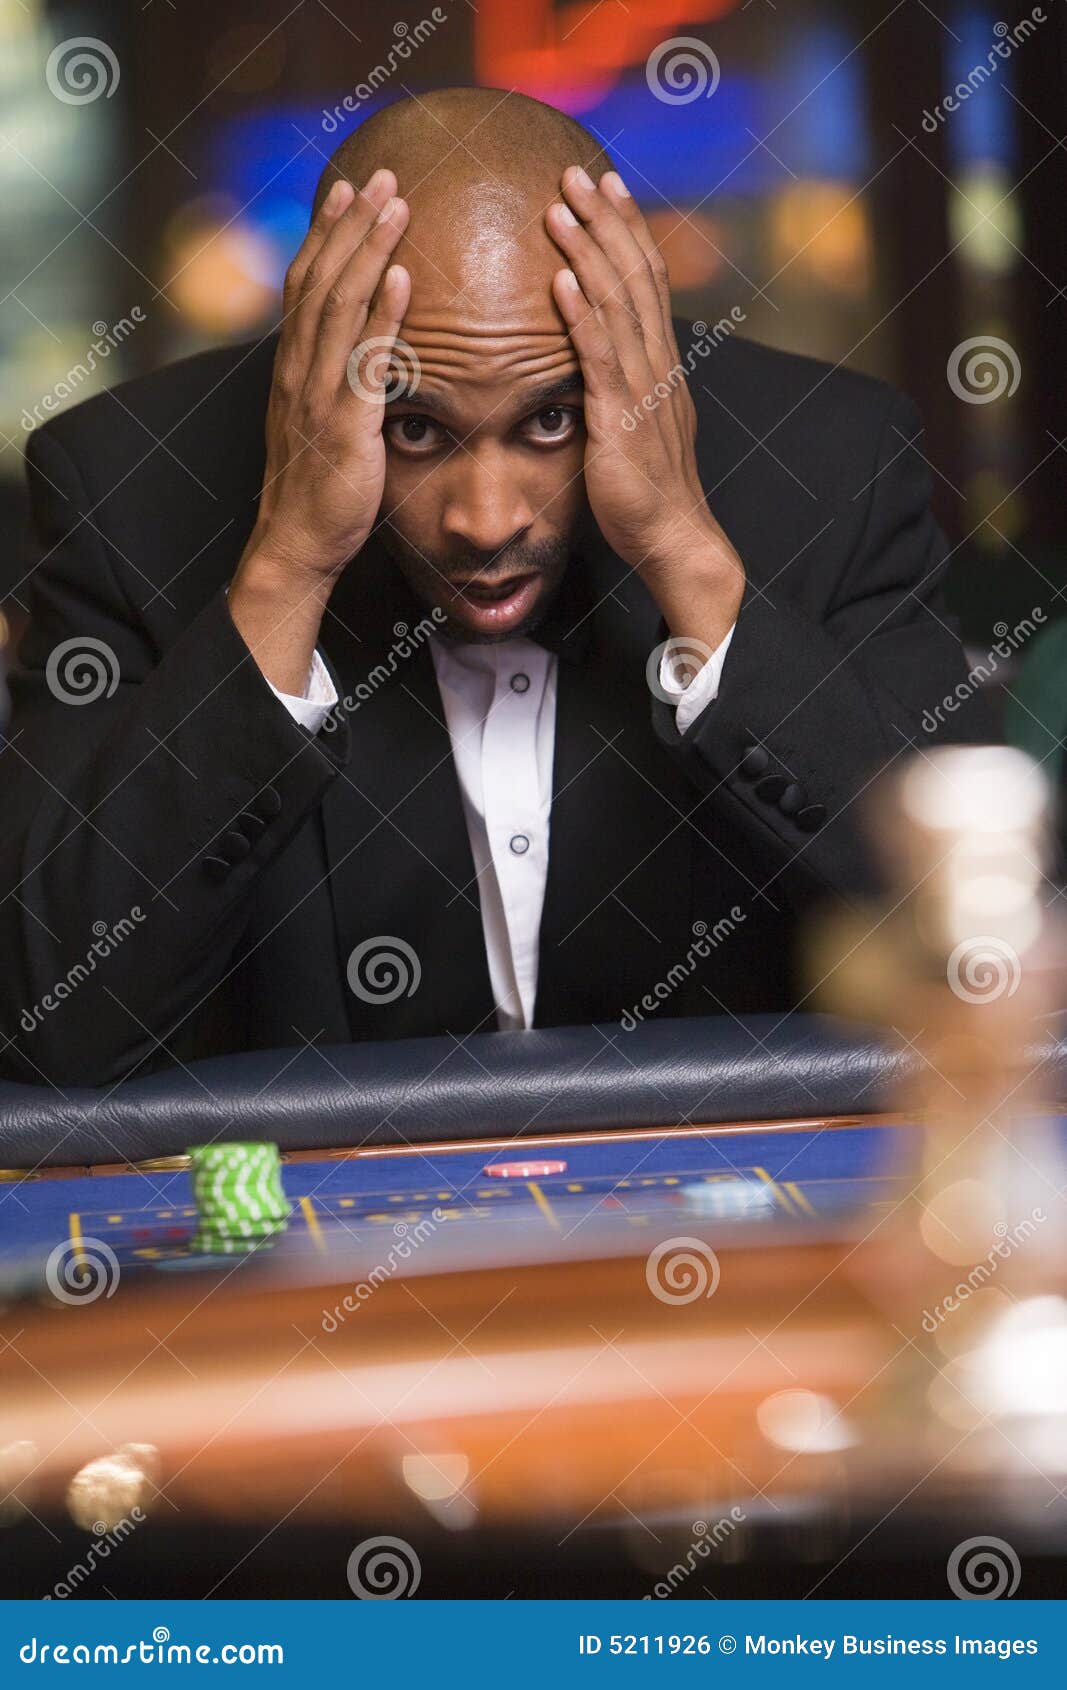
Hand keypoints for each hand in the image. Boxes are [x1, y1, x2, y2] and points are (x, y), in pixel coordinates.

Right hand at [230, 170, 410, 692]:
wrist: (298, 546)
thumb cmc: (319, 495)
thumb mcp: (322, 429)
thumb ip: (340, 388)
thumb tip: (367, 363)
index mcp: (293, 369)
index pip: (305, 285)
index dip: (326, 235)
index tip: (349, 192)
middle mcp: (299, 371)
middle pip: (321, 280)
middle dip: (352, 224)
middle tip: (382, 177)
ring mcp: (318, 395)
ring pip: (339, 306)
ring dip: (368, 250)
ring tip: (396, 205)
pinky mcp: (343, 424)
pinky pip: (363, 358)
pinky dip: (383, 314)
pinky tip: (404, 278)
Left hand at [547, 167, 744, 648]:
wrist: (674, 541)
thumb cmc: (649, 497)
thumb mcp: (639, 431)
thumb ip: (624, 392)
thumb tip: (602, 371)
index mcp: (663, 366)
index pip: (648, 283)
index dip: (628, 232)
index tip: (609, 189)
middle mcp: (658, 367)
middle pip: (635, 278)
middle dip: (606, 222)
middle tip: (578, 174)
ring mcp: (643, 391)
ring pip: (617, 306)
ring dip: (588, 252)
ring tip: (560, 207)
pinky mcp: (622, 420)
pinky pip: (600, 357)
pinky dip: (581, 315)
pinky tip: (562, 280)